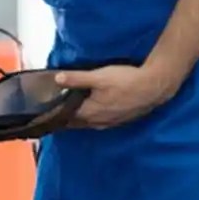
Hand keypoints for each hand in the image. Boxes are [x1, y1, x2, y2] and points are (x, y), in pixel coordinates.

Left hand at [54, 64, 181, 128]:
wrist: (154, 87)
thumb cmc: (126, 81)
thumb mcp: (99, 76)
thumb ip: (77, 79)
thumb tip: (56, 79)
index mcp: (89, 112)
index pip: (65, 117)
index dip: (55, 114)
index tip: (44, 112)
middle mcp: (98, 121)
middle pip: (76, 122)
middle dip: (65, 117)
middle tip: (54, 111)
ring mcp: (110, 122)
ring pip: (88, 122)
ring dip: (79, 118)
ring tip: (70, 111)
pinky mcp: (120, 119)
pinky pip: (100, 121)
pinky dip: (92, 117)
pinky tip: (93, 111)